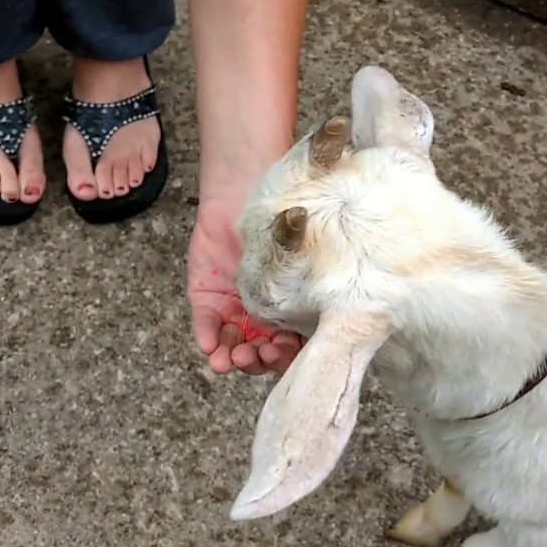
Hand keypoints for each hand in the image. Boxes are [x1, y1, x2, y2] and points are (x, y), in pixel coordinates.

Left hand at [188, 199, 304, 375]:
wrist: (245, 186)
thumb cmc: (284, 214)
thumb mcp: (302, 249)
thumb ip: (313, 277)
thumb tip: (340, 309)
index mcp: (294, 308)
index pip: (294, 345)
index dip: (288, 356)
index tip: (282, 351)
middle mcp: (266, 314)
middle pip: (263, 351)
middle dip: (258, 360)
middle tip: (254, 356)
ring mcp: (235, 307)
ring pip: (234, 344)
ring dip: (233, 356)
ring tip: (230, 360)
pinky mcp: (207, 296)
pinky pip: (207, 323)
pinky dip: (207, 334)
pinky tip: (210, 345)